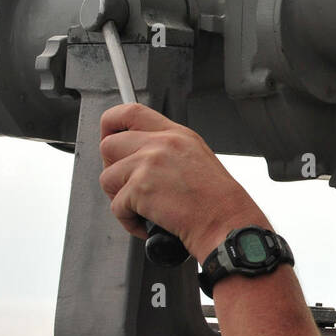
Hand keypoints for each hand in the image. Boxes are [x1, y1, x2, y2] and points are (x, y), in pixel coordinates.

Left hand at [98, 102, 270, 262]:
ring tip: (142, 209)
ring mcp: (149, 164)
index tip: (109, 136)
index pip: (131, 112)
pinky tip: (148, 223)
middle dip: (112, 169)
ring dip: (120, 197)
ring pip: (108, 177)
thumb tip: (138, 155)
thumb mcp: (196, 157)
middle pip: (109, 145)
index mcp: (176, 134)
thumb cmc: (218, 201)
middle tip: (128, 185)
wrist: (227, 223)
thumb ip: (166, 150)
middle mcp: (162, 144)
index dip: (111, 124)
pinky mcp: (141, 189)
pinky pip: (116, 206)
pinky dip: (129, 221)